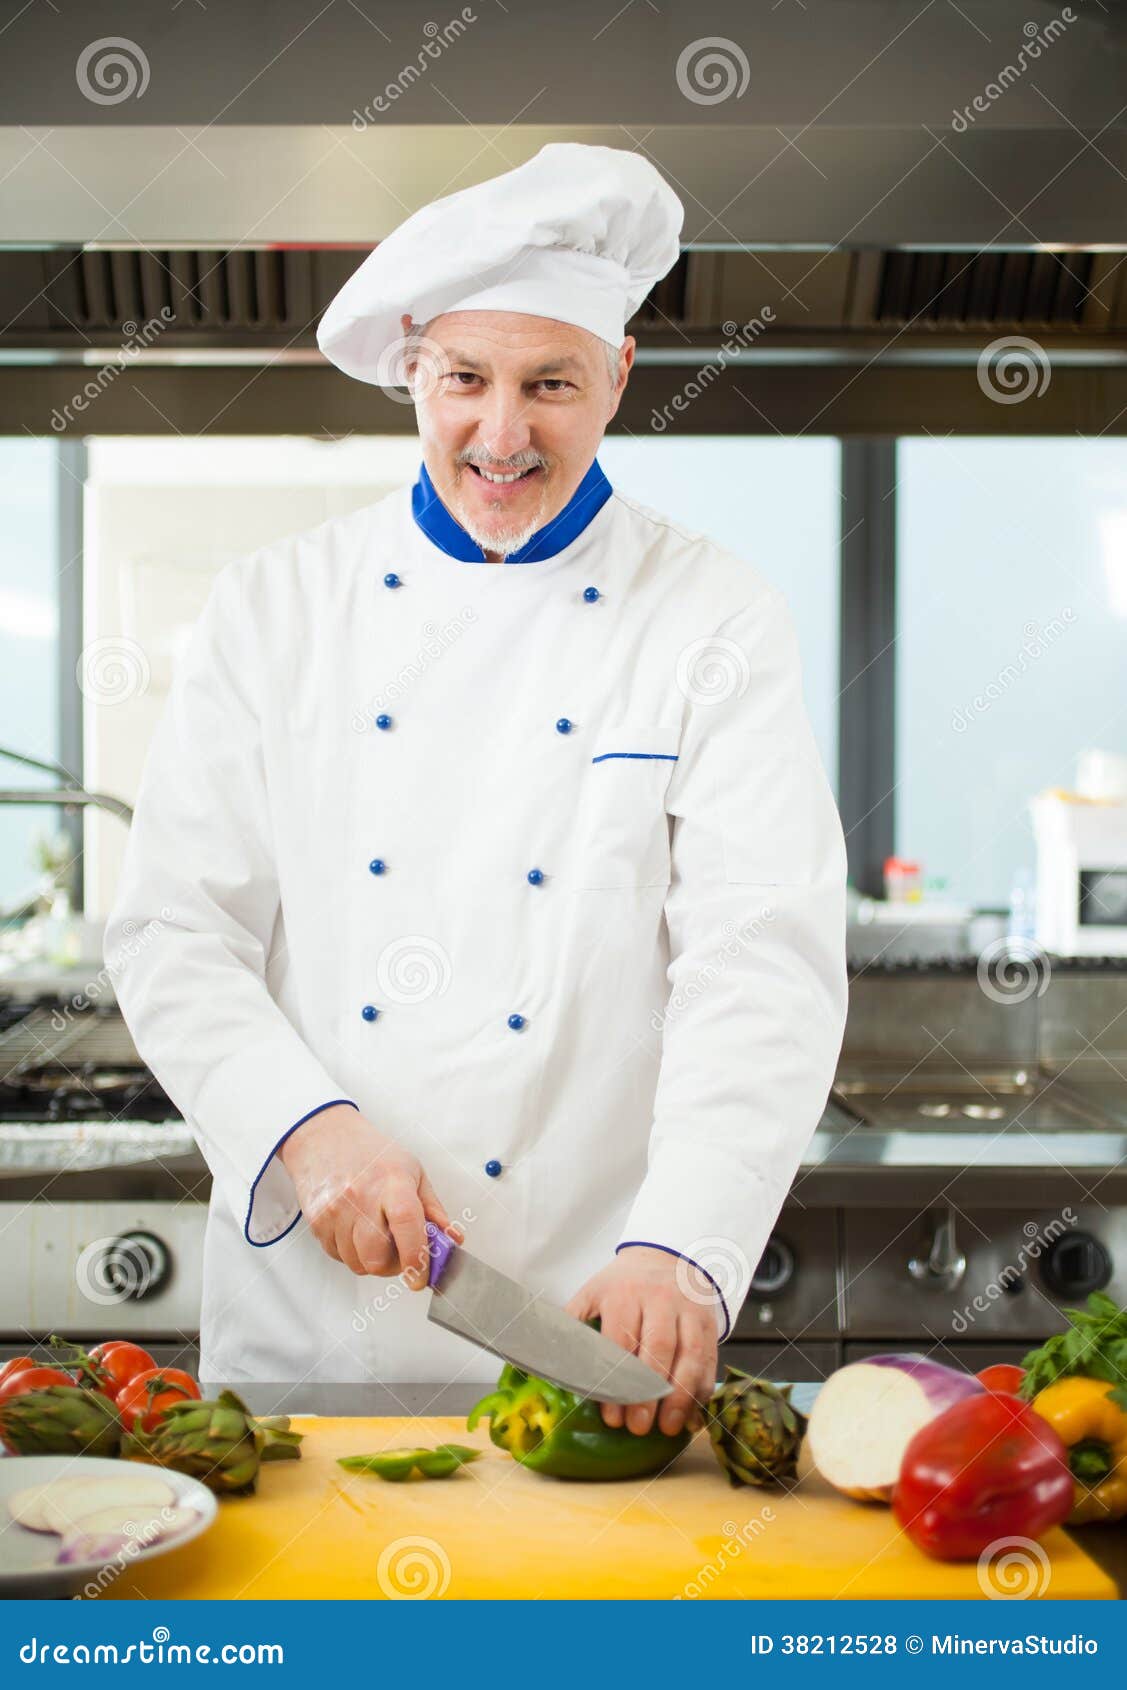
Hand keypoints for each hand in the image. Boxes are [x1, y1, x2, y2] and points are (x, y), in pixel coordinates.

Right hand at [278, 1104, 461, 1287]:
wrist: (325, 1138)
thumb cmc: (373, 1154)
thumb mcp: (412, 1172)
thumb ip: (433, 1209)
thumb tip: (452, 1239)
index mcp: (392, 1182)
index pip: (406, 1224)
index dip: (415, 1256)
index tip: (420, 1276)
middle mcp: (361, 1196)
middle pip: (376, 1258)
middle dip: (393, 1267)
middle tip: (401, 1255)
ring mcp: (334, 1211)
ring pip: (357, 1263)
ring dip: (371, 1260)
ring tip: (376, 1235)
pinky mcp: (316, 1222)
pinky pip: (338, 1257)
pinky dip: (351, 1253)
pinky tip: (356, 1230)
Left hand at [565, 1247, 718, 1438]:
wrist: (665, 1256)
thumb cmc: (623, 1286)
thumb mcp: (592, 1295)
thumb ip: (574, 1326)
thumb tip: (547, 1363)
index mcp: (623, 1294)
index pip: (620, 1340)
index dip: (616, 1381)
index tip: (612, 1417)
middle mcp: (659, 1298)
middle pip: (657, 1348)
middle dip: (649, 1393)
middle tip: (639, 1427)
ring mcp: (687, 1309)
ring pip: (690, 1354)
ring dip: (680, 1395)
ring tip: (668, 1427)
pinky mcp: (708, 1320)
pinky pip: (709, 1357)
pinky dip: (703, 1387)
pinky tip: (692, 1413)